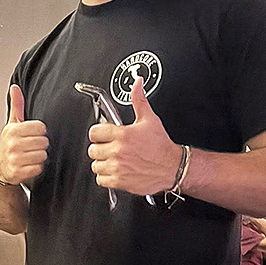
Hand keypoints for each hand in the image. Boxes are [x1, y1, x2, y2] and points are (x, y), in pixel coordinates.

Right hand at [0, 85, 48, 184]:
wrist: (1, 167)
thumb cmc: (9, 144)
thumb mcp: (12, 124)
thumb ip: (16, 105)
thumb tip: (15, 87)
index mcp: (12, 130)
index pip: (41, 127)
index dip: (39, 132)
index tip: (32, 135)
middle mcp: (12, 144)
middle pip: (44, 141)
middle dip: (41, 145)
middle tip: (32, 146)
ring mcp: (15, 159)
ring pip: (43, 155)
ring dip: (39, 157)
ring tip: (30, 155)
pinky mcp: (18, 172)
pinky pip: (39, 168)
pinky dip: (37, 168)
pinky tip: (29, 165)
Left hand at [87, 78, 181, 195]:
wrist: (173, 167)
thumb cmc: (161, 146)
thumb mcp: (149, 119)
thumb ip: (138, 100)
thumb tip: (137, 83)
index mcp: (122, 134)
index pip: (94, 132)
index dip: (98, 134)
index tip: (103, 136)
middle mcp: (118, 151)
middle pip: (92, 150)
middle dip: (100, 149)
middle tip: (109, 149)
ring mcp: (117, 167)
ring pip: (95, 165)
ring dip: (102, 164)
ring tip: (113, 161)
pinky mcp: (119, 181)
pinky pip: (100, 180)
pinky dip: (105, 177)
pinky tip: (115, 171)